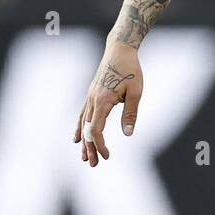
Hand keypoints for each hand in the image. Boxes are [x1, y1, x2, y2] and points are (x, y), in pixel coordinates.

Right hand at [74, 41, 142, 165]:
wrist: (120, 50)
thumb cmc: (131, 70)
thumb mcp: (136, 92)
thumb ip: (131, 113)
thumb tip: (128, 134)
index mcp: (103, 100)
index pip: (96, 129)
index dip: (100, 145)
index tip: (107, 156)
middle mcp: (93, 100)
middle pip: (88, 130)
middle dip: (90, 148)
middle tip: (93, 165)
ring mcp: (90, 96)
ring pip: (83, 123)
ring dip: (84, 141)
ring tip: (84, 157)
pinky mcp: (91, 94)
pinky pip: (82, 114)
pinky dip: (80, 127)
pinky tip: (78, 137)